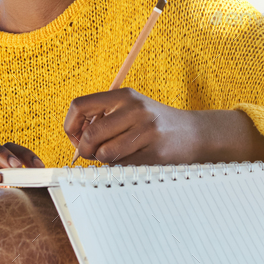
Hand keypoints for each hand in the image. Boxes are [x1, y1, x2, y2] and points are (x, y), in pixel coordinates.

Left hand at [64, 88, 201, 165]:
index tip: (76, 138)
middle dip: (84, 151)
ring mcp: (146, 130)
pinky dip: (120, 167)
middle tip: (92, 154)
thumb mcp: (129, 109)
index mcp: (123, 96)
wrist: (193, 133)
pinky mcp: (155, 151)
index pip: (80, 106)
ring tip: (114, 156)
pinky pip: (122, 166)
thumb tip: (75, 140)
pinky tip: (132, 159)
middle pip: (91, 135)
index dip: (71, 126)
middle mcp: (134, 109)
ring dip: (104, 161)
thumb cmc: (153, 123)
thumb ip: (102, 119)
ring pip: (105, 154)